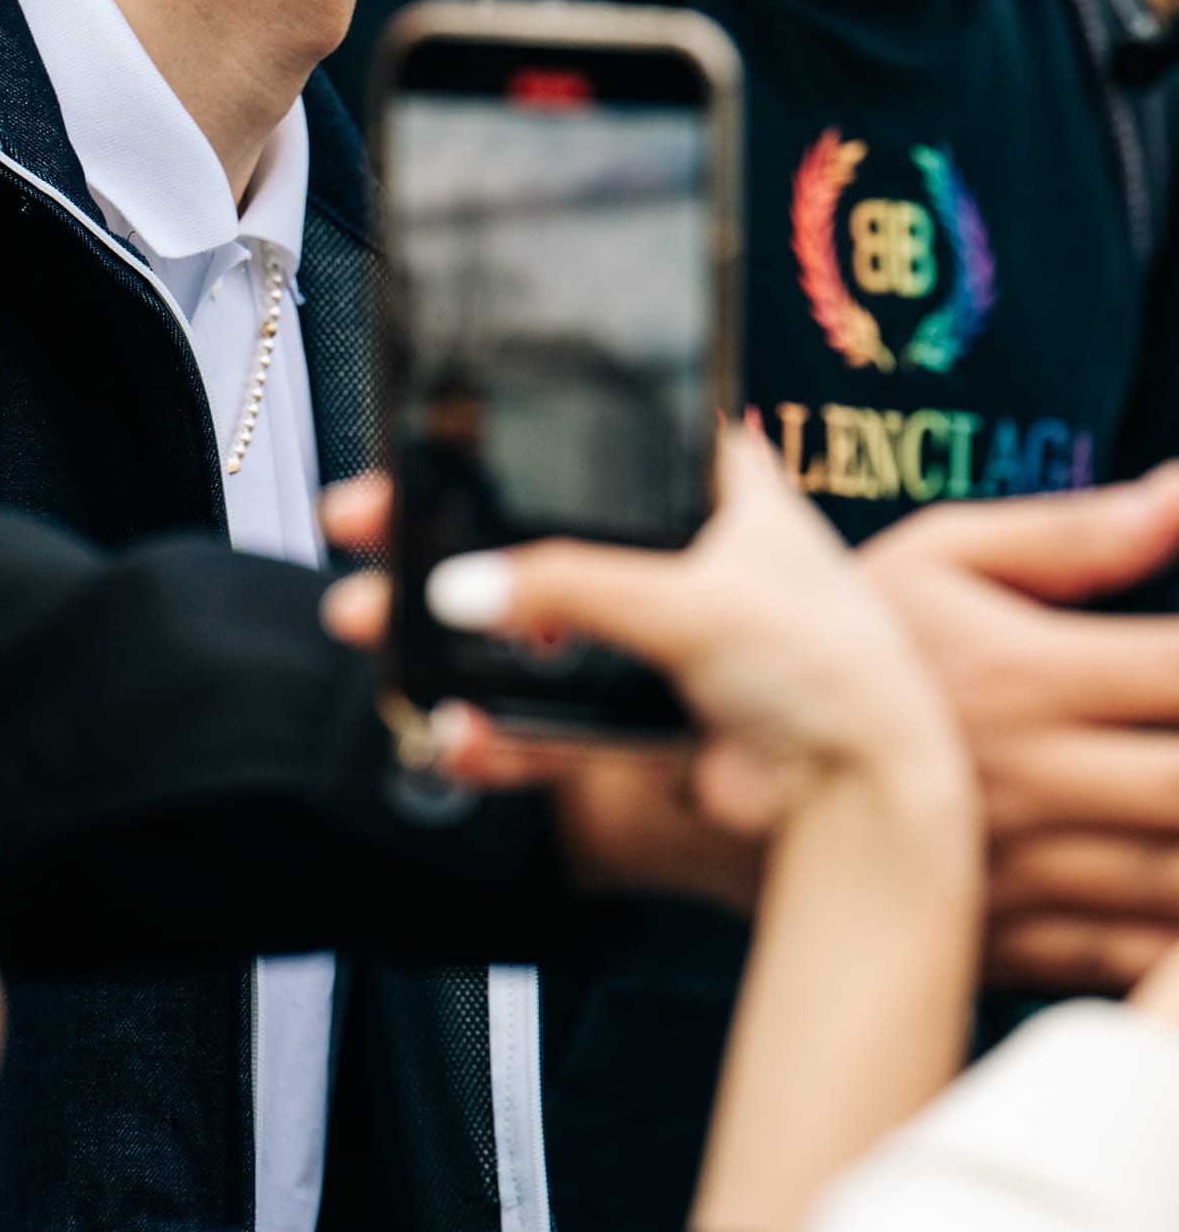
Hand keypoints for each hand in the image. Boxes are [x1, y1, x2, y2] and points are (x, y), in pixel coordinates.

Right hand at [319, 442, 954, 889]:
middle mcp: (686, 554)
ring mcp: (660, 637)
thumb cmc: (828, 666)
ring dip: (453, 634)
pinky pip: (549, 714)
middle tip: (371, 534)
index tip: (431, 442)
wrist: (861, 794)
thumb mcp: (689, 597)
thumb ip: (565, 587)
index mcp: (717, 489)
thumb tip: (458, 591)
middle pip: (544, 531)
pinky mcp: (644, 715)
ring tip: (378, 633)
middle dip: (449, 542)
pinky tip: (455, 731)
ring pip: (534, 626)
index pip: (603, 439)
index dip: (517, 437)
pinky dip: (499, 727)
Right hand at [860, 466, 1178, 989]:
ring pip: (1169, 883)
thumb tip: (1177, 497)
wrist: (713, 772)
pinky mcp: (999, 938)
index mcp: (1025, 676)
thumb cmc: (840, 652)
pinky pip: (1120, 959)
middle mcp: (1029, 779)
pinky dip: (1171, 951)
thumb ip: (1068, 536)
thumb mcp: (935, 559)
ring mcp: (1016, 869)